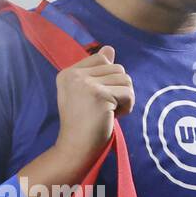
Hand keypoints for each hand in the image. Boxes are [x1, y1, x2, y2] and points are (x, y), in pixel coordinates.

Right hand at [52, 46, 133, 162]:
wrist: (75, 148)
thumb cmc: (81, 124)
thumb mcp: (85, 93)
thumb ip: (96, 70)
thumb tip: (110, 48)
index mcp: (67, 73)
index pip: (101, 58)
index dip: (108, 79)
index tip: (98, 98)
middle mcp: (74, 75)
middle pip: (116, 67)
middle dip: (118, 88)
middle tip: (106, 108)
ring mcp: (86, 84)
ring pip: (125, 78)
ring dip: (124, 97)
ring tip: (111, 111)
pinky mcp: (100, 95)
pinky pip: (128, 93)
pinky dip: (127, 106)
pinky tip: (115, 116)